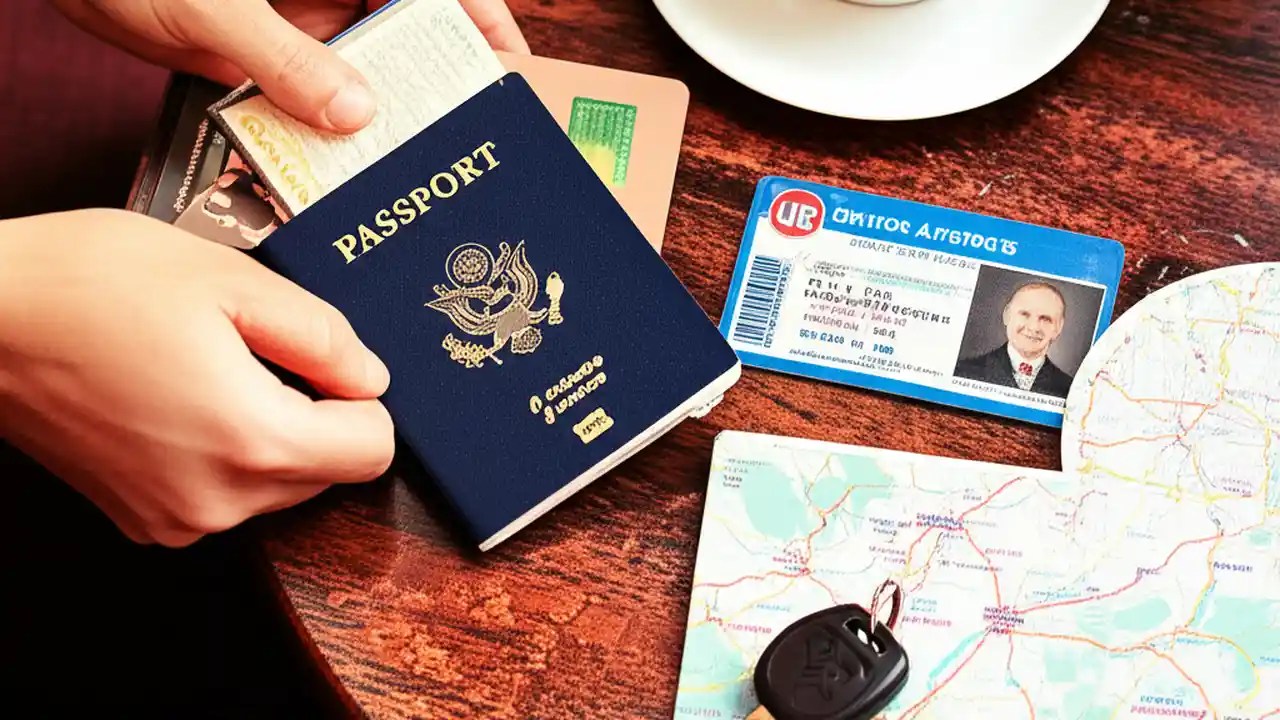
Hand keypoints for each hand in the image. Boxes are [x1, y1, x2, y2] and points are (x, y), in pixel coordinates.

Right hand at [0, 209, 394, 546]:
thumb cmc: (92, 283)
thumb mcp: (230, 281)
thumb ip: (322, 335)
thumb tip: (370, 378)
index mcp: (252, 443)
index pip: (372, 451)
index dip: (360, 397)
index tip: (316, 358)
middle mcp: (218, 502)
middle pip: (327, 470)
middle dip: (312, 413)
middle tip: (248, 351)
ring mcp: (175, 520)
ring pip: (277, 485)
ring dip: (266, 432)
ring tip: (203, 369)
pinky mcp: (141, 519)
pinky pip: (223, 492)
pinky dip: (221, 451)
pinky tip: (174, 397)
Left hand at [51, 0, 529, 132]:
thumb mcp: (216, 8)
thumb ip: (287, 59)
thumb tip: (354, 114)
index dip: (479, 17)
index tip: (509, 63)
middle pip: (406, 31)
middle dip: (436, 78)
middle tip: (465, 131)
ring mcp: (296, 21)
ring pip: (361, 71)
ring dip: (378, 114)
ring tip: (410, 159)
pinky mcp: (264, 54)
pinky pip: (312, 94)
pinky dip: (326, 128)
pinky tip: (339, 163)